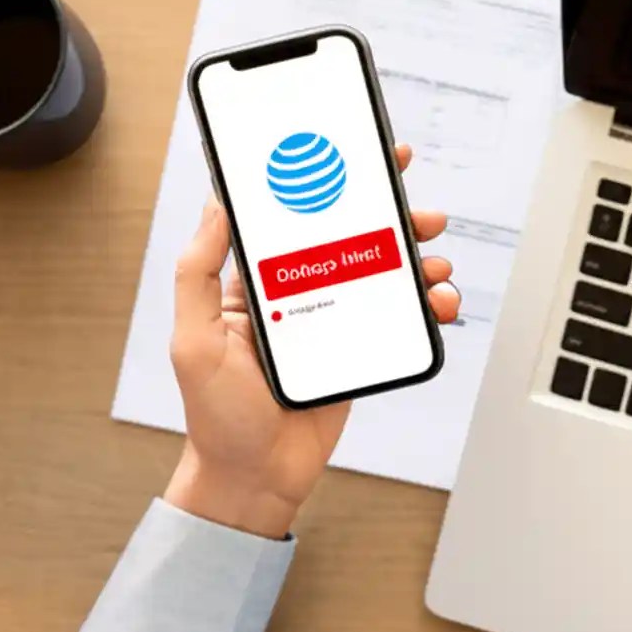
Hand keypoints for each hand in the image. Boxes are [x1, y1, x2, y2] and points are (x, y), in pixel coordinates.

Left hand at [163, 144, 459, 538]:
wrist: (254, 478)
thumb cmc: (216, 415)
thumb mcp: (193, 339)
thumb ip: (198, 273)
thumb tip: (215, 206)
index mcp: (259, 283)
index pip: (297, 219)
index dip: (331, 183)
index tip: (360, 153)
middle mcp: (302, 295)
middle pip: (355, 239)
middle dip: (393, 218)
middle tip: (420, 213)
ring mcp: (335, 322)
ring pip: (387, 275)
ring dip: (418, 261)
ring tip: (434, 263)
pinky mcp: (361, 351)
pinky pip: (402, 320)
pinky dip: (429, 307)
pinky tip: (439, 304)